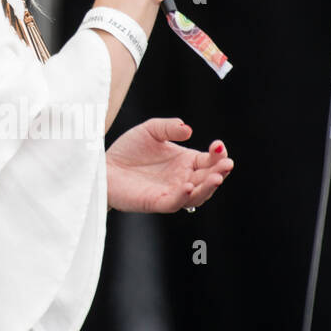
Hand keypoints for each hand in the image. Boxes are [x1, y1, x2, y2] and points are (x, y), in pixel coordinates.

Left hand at [105, 117, 233, 213]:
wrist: (104, 165)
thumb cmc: (129, 149)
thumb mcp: (151, 130)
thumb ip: (169, 127)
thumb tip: (187, 129)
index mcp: (186, 161)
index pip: (210, 160)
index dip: (218, 155)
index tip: (218, 145)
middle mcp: (183, 178)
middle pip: (208, 179)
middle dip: (220, 172)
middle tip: (226, 164)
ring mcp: (171, 192)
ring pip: (197, 195)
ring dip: (208, 187)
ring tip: (216, 177)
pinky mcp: (156, 202)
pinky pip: (174, 203)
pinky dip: (182, 197)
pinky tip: (188, 186)